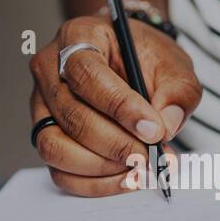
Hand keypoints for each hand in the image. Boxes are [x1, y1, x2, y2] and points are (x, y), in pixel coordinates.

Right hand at [29, 16, 201, 195]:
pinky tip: (124, 179)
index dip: (120, 106)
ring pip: (56, 147)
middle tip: (151, 157)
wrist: (129, 61)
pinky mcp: (45, 136)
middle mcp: (49, 69)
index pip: (87, 73)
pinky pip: (59, 171)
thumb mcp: (172, 63)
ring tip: (139, 168)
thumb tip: (166, 125)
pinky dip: (93, 183)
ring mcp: (41, 106)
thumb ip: (177, 90)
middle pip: (72, 115)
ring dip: (101, 167)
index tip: (153, 129)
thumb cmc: (145, 58)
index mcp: (78, 37)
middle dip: (117, 144)